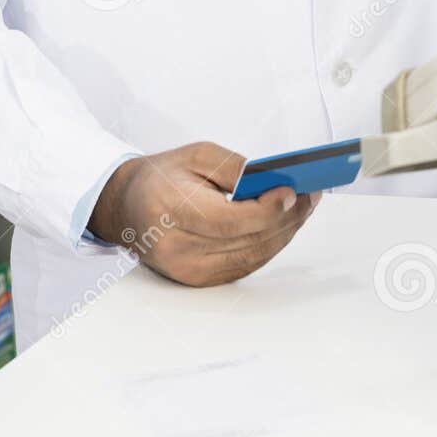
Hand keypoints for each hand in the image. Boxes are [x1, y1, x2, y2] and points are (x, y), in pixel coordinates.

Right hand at [87, 142, 319, 287]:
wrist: (126, 206)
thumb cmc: (162, 177)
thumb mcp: (197, 156)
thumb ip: (238, 168)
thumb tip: (278, 182)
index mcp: (170, 209)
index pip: (227, 221)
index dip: (265, 210)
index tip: (292, 192)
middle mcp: (176, 248)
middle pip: (246, 241)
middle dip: (286, 218)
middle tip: (310, 195)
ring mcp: (187, 270)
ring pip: (252, 257)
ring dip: (284, 232)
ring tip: (304, 207)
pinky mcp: (198, 280)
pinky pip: (245, 266)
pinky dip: (268, 245)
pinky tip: (284, 225)